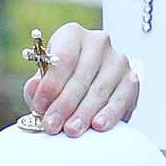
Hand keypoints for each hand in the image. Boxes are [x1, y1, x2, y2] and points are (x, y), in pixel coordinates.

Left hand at [22, 22, 138, 136]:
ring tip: (72, 130)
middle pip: (81, 77)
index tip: (40, 106)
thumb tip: (33, 88)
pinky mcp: (132, 79)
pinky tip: (99, 125)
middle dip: (64, 105)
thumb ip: (35, 88)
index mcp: (72, 35)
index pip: (63, 58)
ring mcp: (117, 60)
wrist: (86, 90)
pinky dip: (109, 114)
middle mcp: (97, 42)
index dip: (50, 85)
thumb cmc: (61, 84)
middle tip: (53, 125)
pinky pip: (121, 99)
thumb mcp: (43, 84)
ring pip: (99, 90)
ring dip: (84, 113)